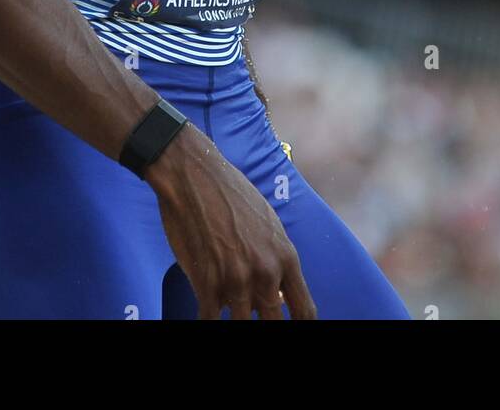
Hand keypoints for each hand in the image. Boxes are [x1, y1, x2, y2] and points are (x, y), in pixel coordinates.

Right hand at [146, 124, 317, 319]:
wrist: (194, 175)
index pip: (305, 311)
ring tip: (225, 297)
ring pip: (241, 323)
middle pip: (273, 322)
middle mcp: (266, 273)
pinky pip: (210, 319)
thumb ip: (276, 259)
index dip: (298, 325)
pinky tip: (206, 307)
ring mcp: (236, 280)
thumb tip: (279, 294)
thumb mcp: (268, 223)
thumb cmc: (231, 194)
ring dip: (233, 314)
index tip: (288, 322)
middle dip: (264, 319)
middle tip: (250, 307)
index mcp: (286, 257)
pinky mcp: (206, 283)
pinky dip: (208, 316)